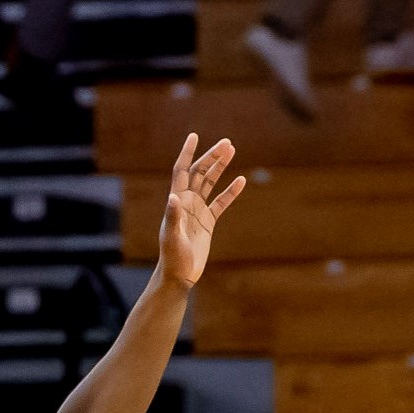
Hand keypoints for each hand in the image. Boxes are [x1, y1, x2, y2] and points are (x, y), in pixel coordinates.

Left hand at [154, 134, 246, 288]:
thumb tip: (173, 197)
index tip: (194, 136)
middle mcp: (186, 202)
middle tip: (227, 142)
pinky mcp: (208, 222)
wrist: (179, 276)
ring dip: (220, 167)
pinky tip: (241, 180)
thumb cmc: (172, 259)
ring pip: (210, 183)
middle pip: (200, 172)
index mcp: (176, 202)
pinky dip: (231, 192)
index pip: (182, 171)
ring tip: (232, 150)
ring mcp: (197, 211)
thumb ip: (173, 217)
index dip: (187, 153)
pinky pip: (221, 202)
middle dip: (211, 156)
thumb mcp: (172, 238)